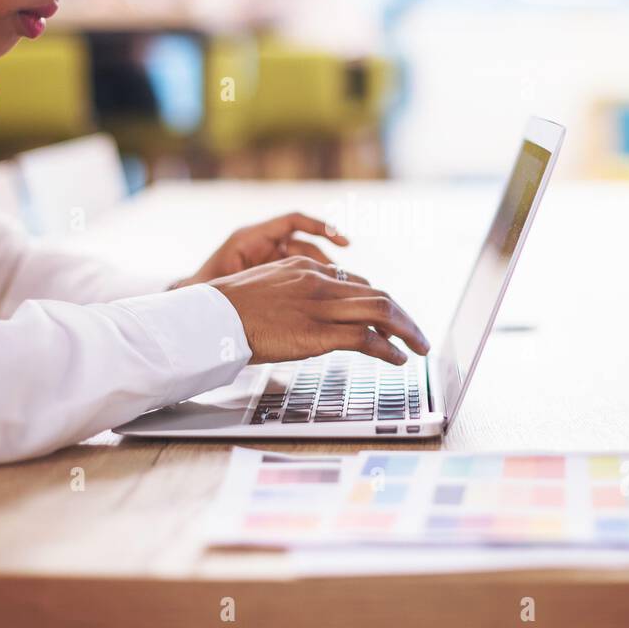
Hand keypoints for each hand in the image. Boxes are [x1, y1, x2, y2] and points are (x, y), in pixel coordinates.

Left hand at [173, 212, 347, 287]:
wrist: (195, 304)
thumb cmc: (207, 287)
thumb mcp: (231, 275)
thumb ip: (259, 272)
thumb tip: (292, 270)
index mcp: (253, 236)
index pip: (294, 220)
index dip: (321, 226)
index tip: (344, 241)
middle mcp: (263, 243)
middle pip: (304, 244)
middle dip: (325, 259)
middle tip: (343, 279)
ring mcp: (268, 258)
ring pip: (304, 261)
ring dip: (321, 273)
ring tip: (336, 291)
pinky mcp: (271, 273)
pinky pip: (297, 273)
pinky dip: (311, 282)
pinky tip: (324, 296)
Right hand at [210, 256, 429, 364]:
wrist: (210, 318)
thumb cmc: (228, 310)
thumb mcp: (266, 289)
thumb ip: (292, 293)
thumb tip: (304, 312)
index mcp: (306, 268)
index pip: (357, 283)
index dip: (380, 303)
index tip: (391, 318)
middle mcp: (319, 282)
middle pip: (378, 294)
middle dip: (404, 316)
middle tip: (418, 334)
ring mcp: (320, 306)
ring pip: (381, 311)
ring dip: (407, 331)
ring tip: (418, 346)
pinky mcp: (318, 333)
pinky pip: (366, 338)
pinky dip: (388, 349)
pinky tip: (397, 359)